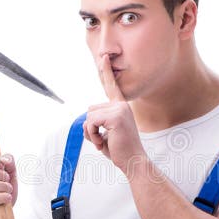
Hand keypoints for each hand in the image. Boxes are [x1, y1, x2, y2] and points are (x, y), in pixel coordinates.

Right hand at [0, 152, 17, 218]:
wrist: (1, 216)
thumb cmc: (2, 192)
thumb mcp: (9, 176)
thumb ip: (9, 163)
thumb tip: (5, 159)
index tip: (3, 167)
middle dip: (0, 175)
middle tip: (8, 182)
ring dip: (2, 187)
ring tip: (9, 190)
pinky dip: (0, 197)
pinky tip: (7, 198)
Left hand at [83, 54, 146, 174]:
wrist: (133, 161)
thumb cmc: (120, 150)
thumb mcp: (106, 134)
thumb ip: (98, 124)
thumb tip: (84, 122)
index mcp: (121, 107)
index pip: (111, 87)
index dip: (106, 72)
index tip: (104, 58)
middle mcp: (121, 105)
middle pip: (90, 109)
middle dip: (90, 127)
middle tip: (102, 140)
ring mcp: (120, 110)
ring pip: (89, 116)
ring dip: (91, 133)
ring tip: (103, 142)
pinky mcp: (116, 117)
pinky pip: (91, 122)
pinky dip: (92, 135)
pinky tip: (102, 143)